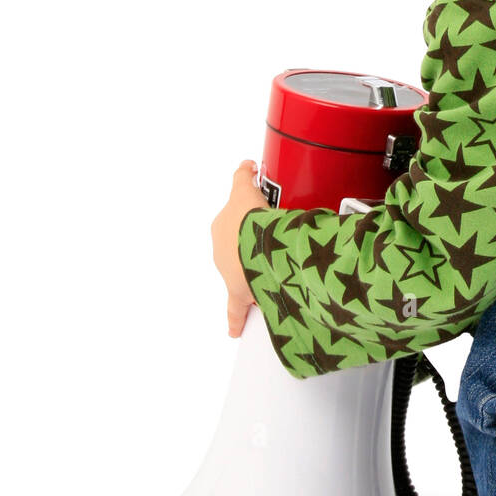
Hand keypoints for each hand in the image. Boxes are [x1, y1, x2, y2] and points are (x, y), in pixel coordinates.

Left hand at [212, 159, 274, 337]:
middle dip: (251, 255)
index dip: (246, 228)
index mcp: (223, 229)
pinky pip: (235, 310)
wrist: (250, 243)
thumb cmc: (248, 219)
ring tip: (273, 279)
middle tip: (272, 254)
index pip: (232, 228)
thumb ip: (243, 175)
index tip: (258, 231)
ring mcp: (230, 273)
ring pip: (242, 277)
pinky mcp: (239, 294)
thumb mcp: (245, 189)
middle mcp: (222, 252)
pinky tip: (234, 330)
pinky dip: (234, 321)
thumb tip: (246, 164)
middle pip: (238, 254)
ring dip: (253, 279)